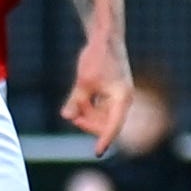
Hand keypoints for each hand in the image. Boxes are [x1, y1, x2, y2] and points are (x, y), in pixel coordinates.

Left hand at [62, 28, 131, 153]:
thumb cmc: (97, 58)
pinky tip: (79, 103)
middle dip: (89, 123)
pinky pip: (103, 108)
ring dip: (88, 114)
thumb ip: (75, 101)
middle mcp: (124, 100)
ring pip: (104, 116)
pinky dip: (90, 108)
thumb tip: (67, 117)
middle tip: (72, 115)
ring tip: (74, 104)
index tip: (97, 153)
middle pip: (107, 123)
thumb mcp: (83, 82)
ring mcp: (119, 96)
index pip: (113, 126)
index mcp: (121, 98)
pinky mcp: (114, 92)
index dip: (104, 140)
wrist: (106, 38)